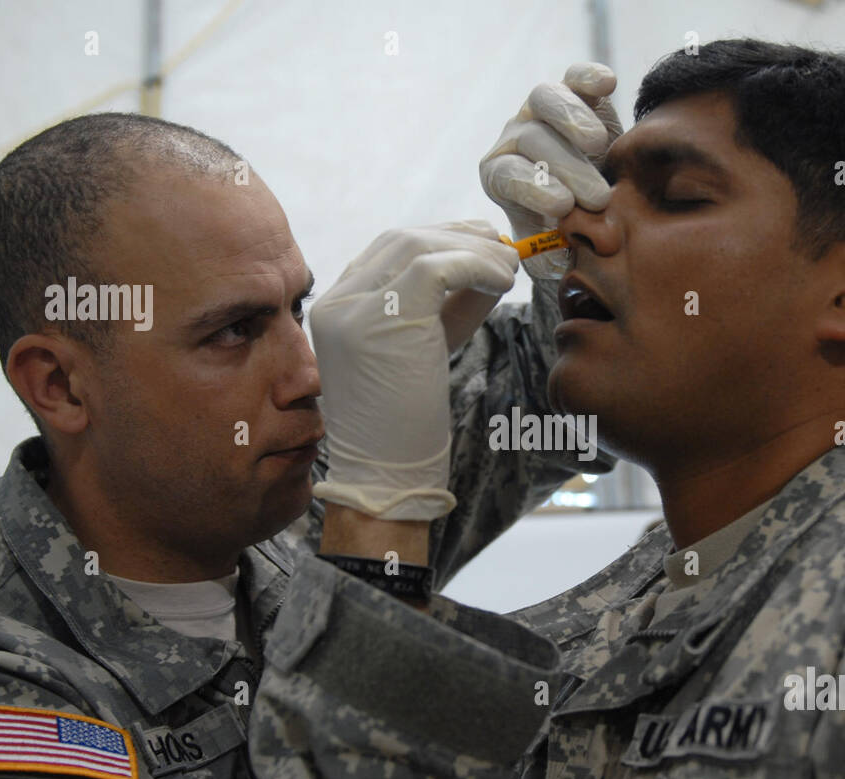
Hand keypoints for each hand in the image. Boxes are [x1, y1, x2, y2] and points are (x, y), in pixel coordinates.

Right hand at [310, 220, 517, 520]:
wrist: (385, 476)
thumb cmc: (407, 424)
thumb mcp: (425, 350)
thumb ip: (448, 305)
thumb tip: (494, 261)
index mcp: (336, 308)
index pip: (388, 250)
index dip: (441, 239)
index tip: (482, 248)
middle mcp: (335, 303)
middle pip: (401, 239)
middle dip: (458, 236)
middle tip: (503, 249)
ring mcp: (351, 309)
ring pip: (417, 245)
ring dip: (473, 250)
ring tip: (510, 267)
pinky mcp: (379, 319)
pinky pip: (434, 267)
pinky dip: (476, 266)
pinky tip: (503, 282)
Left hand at [480, 62, 622, 280]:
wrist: (596, 207)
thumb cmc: (571, 233)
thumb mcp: (559, 251)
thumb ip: (558, 251)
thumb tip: (568, 249)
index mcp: (500, 176)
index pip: (506, 174)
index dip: (532, 189)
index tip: (562, 207)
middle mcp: (515, 138)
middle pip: (531, 140)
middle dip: (565, 169)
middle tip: (597, 198)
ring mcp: (542, 111)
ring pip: (544, 99)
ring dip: (572, 121)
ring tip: (599, 148)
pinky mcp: (574, 91)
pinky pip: (575, 77)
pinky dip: (590, 77)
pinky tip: (608, 86)